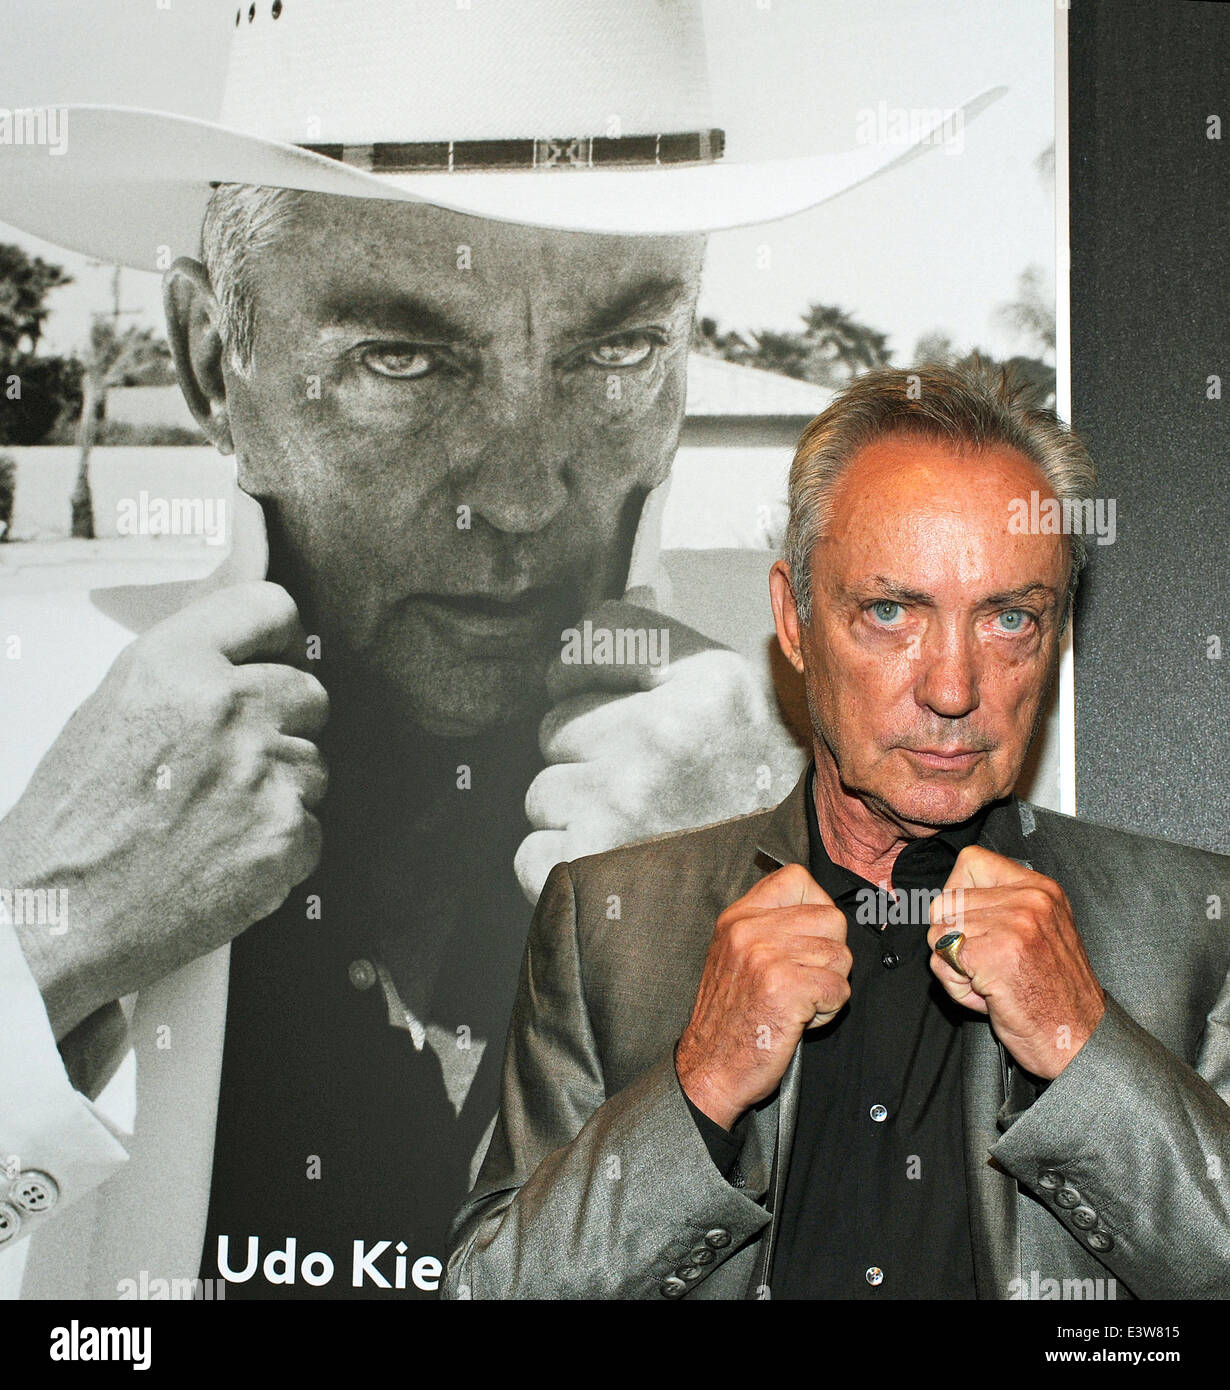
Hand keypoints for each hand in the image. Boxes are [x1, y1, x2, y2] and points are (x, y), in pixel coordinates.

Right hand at [0, 581, 327, 1038]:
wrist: (56, 916)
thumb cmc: (74, 820)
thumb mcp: (114, 708)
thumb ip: (187, 672)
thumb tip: (248, 656)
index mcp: (175, 664)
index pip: (272, 610)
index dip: (279, 641)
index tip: (279, 660)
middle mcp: (225, 708)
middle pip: (309, 694)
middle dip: (284, 725)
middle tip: (236, 762)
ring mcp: (262, 772)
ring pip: (315, 765)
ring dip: (280, 790)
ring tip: (215, 818)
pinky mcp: (284, 835)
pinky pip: (313, 827)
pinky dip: (280, 847)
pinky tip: (227, 857)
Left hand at [514, 593, 798, 900]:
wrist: (785, 872)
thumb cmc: (747, 780)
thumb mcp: (730, 691)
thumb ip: (673, 638)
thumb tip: (634, 584)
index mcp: (702, 682)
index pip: (597, 631)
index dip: (588, 669)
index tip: (612, 699)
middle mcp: (660, 735)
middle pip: (557, 724)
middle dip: (585, 753)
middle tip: (636, 781)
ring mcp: (623, 801)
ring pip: (543, 792)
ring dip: (576, 812)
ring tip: (632, 825)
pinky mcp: (595, 861)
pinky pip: (530, 852)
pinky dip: (560, 864)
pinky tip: (607, 861)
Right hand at [674, 863, 850, 1130]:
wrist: (709, 1067)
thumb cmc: (729, 1017)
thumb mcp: (733, 954)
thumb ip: (768, 925)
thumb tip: (817, 910)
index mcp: (738, 916)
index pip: (797, 878)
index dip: (816, 906)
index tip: (808, 937)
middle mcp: (750, 929)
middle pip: (832, 919)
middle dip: (830, 954)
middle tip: (803, 980)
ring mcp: (767, 956)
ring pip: (841, 957)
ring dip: (829, 987)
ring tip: (797, 1002)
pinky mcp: (786, 988)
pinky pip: (839, 989)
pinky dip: (828, 1011)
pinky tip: (800, 1020)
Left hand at [927, 845, 1104, 1079]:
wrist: (1080, 1039)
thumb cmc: (1055, 994)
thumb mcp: (1042, 930)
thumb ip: (1002, 906)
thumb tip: (950, 897)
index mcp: (1040, 888)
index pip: (971, 861)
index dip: (956, 892)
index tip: (969, 921)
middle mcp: (1029, 898)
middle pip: (944, 901)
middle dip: (952, 938)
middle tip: (987, 966)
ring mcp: (1013, 923)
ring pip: (937, 932)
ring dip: (954, 965)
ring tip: (991, 981)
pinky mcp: (994, 952)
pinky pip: (942, 960)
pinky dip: (955, 985)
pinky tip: (988, 995)